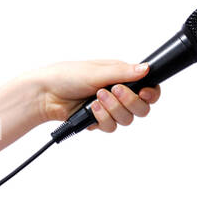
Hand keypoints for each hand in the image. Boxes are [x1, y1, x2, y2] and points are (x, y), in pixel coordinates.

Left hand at [25, 59, 159, 132]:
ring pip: (127, 119)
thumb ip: (124, 73)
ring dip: (113, 109)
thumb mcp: (97, 71)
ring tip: (97, 99)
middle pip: (141, 108)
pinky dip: (102, 118)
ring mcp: (109, 108)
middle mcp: (119, 93)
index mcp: (122, 76)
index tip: (144, 93)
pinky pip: (111, 127)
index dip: (150, 94)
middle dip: (129, 101)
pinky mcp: (99, 120)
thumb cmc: (67, 76)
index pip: (148, 88)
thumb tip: (146, 69)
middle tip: (116, 91)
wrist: (45, 94)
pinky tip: (91, 110)